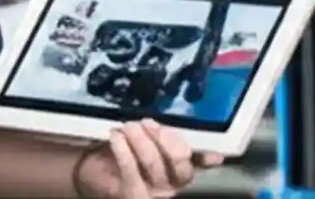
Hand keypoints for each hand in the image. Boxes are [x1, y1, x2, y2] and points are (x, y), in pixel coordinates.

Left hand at [74, 119, 223, 197]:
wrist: (98, 171)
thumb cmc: (131, 153)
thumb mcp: (154, 144)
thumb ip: (174, 141)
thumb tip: (216, 156)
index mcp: (182, 170)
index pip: (198, 161)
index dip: (202, 153)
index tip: (193, 139)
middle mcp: (172, 184)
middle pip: (178, 160)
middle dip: (164, 137)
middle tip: (146, 122)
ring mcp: (153, 191)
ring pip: (154, 162)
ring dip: (140, 139)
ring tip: (128, 126)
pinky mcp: (132, 193)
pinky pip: (130, 169)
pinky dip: (123, 149)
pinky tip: (116, 136)